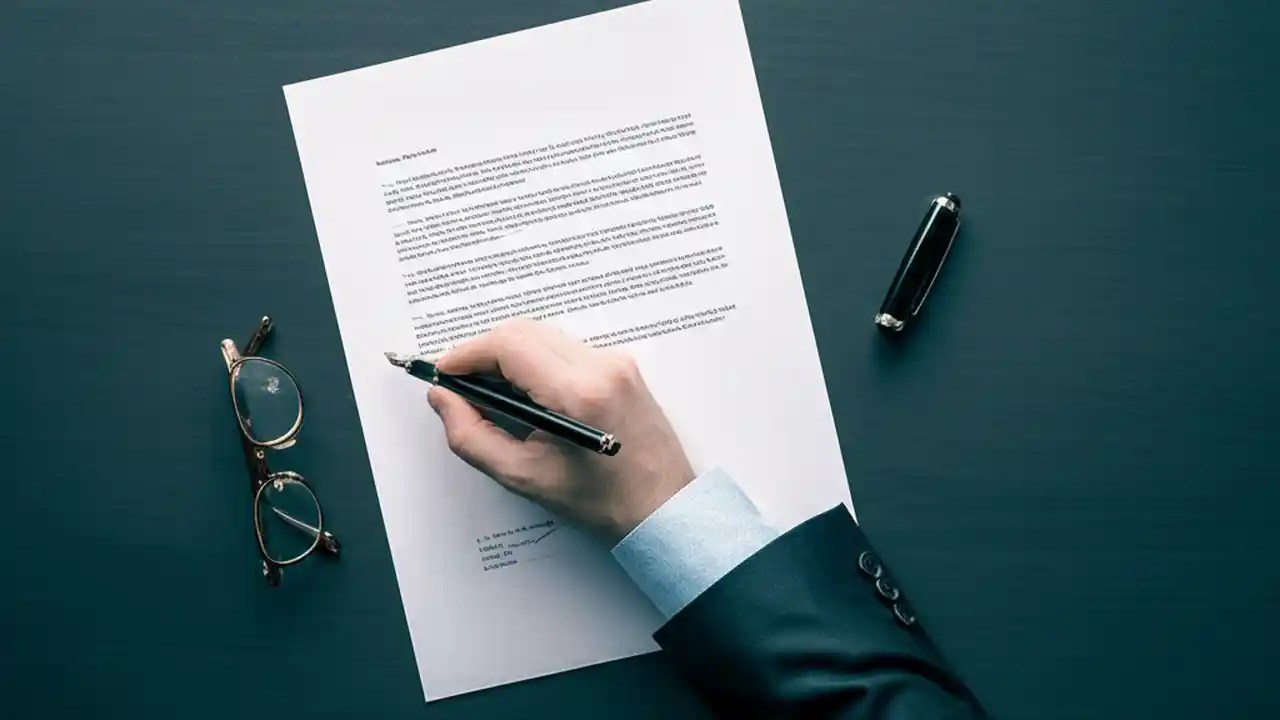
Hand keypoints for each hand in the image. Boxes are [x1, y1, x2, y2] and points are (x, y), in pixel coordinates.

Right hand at [427, 319, 695, 542]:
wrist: (663, 509)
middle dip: (485, 352)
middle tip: (463, 386)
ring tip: (493, 395)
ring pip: (544, 337)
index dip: (467, 353)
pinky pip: (566, 348)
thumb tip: (443, 398)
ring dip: (511, 356)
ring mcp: (616, 362)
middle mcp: (602, 366)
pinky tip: (528, 395)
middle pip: (524, 332)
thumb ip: (471, 436)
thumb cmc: (601, 502)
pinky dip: (537, 362)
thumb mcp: (524, 476)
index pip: (509, 345)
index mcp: (578, 393)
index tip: (444, 373)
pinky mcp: (622, 367)